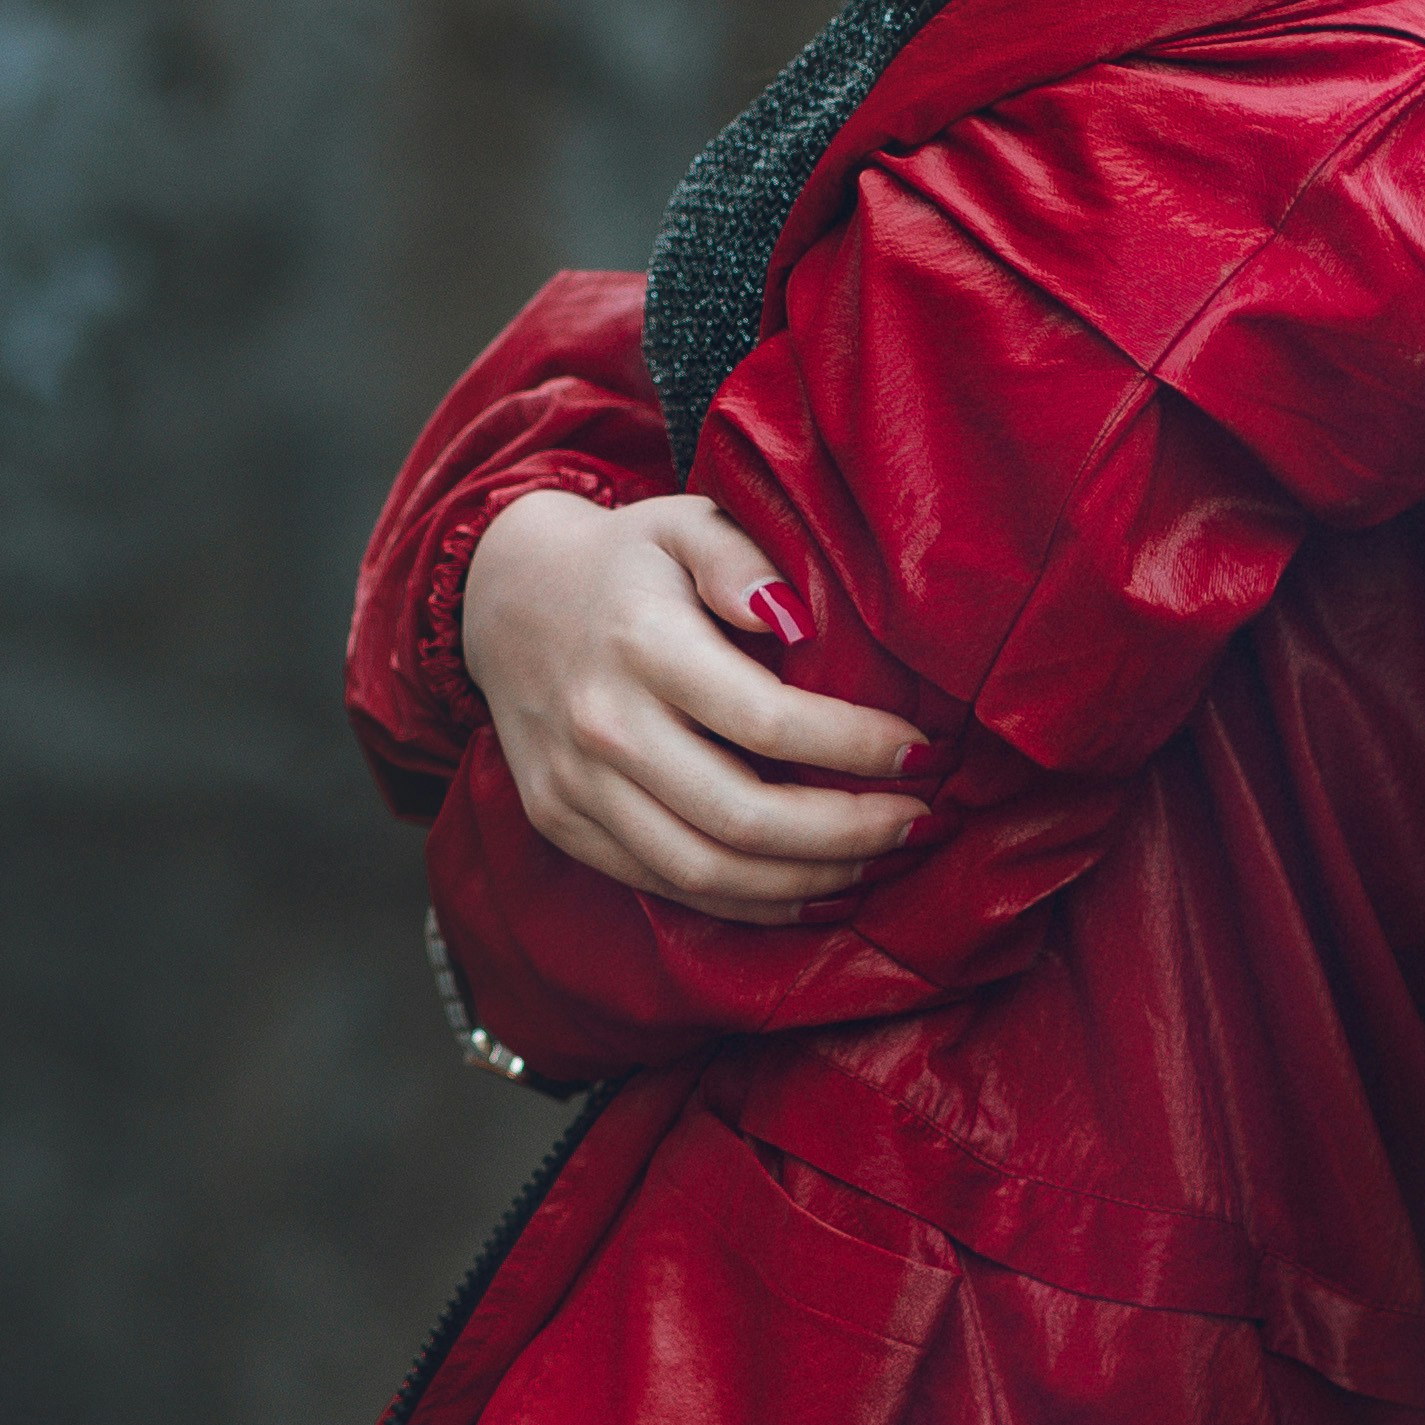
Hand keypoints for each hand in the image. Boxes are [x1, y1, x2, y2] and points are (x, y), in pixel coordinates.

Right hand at [459, 490, 925, 915]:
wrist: (504, 598)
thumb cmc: (625, 562)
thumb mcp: (685, 522)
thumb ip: (742, 558)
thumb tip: (794, 619)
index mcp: (640, 643)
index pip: (769, 721)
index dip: (856, 748)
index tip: (920, 749)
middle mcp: (603, 724)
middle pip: (742, 816)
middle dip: (849, 833)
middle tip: (918, 822)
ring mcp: (576, 785)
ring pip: (706, 871)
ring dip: (808, 881)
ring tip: (877, 863)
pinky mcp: (563, 824)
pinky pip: (668, 886)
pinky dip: (750, 902)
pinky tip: (813, 888)